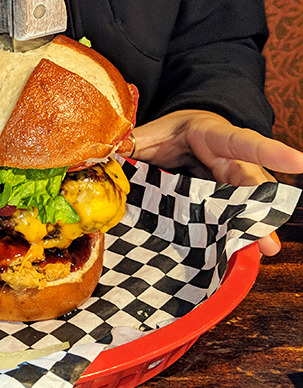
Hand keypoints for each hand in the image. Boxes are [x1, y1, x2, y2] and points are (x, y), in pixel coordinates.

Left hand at [129, 110, 302, 255]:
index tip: (299, 161)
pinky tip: (237, 256)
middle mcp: (228, 160)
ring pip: (244, 205)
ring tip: (265, 251)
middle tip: (270, 240)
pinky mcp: (220, 202)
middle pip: (250, 183)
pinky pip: (229, 219)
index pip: (242, 141)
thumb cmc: (166, 130)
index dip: (269, 150)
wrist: (175, 135)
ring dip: (253, 229)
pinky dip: (232, 237)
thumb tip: (104, 157)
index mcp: (213, 135)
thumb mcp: (146, 132)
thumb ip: (130, 143)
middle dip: (261, 210)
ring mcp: (227, 183)